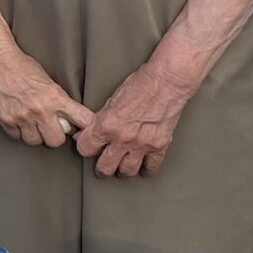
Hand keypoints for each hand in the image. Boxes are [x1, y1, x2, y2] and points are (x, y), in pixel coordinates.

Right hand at [0, 41, 93, 149]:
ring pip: (35, 142)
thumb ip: (59, 100)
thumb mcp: (48, 81)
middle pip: (56, 141)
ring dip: (35, 135)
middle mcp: (40, 109)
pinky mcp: (5, 120)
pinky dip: (18, 131)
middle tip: (51, 127)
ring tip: (32, 123)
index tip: (82, 129)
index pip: (83, 119)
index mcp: (55, 97)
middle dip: (55, 135)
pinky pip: (16, 137)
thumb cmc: (22, 66)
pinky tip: (18, 119)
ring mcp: (22, 116)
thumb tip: (69, 119)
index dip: (85, 127)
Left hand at [73, 58, 191, 177]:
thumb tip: (88, 131)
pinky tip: (143, 165)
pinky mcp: (159, 146)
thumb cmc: (140, 84)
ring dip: (123, 170)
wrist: (167, 81)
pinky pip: (151, 167)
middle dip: (101, 168)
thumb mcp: (111, 100)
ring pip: (127, 171)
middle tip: (103, 165)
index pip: (85, 149)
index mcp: (106, 124)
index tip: (88, 146)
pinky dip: (146, 168)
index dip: (85, 147)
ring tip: (122, 165)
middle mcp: (123, 138)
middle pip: (105, 168)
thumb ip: (100, 119)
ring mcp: (142, 144)